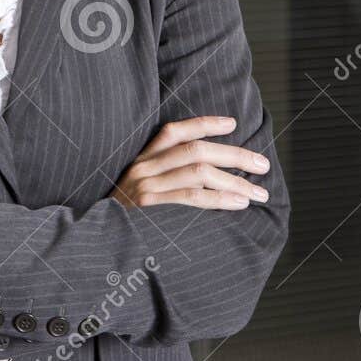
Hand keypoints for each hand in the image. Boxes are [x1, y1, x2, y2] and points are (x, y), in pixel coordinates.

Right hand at [110, 115, 270, 210]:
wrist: (97, 237)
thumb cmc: (127, 214)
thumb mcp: (137, 186)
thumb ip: (164, 176)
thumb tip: (211, 174)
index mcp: (143, 159)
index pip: (174, 131)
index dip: (204, 124)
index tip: (233, 123)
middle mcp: (143, 167)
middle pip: (195, 150)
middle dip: (234, 155)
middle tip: (262, 165)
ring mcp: (146, 185)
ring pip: (197, 172)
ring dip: (234, 180)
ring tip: (258, 192)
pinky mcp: (149, 206)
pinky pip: (191, 197)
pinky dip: (219, 198)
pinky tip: (239, 203)